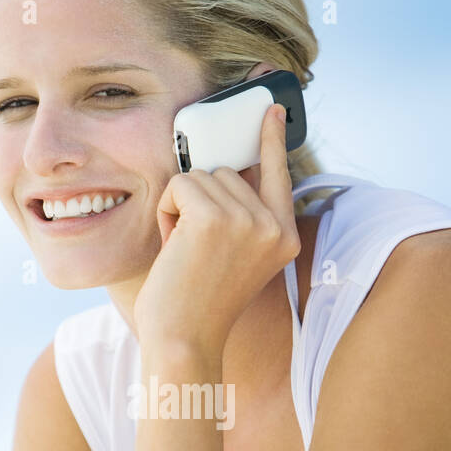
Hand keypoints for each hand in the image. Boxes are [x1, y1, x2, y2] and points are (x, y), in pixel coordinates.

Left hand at [132, 104, 299, 352]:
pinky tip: (174, 247)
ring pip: (199, 179)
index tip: (272, 109)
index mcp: (284, 238)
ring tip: (185, 253)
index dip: (272, 139)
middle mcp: (273, 227)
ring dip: (180, 211)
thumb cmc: (197, 304)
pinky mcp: (214, 218)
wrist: (184, 341)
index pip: (280, 174)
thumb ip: (239, 216)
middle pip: (226, 174)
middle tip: (194, 252)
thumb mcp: (233, 257)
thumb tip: (224, 167)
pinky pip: (179, 186)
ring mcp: (248, 221)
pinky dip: (167, 213)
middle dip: (198, 204)